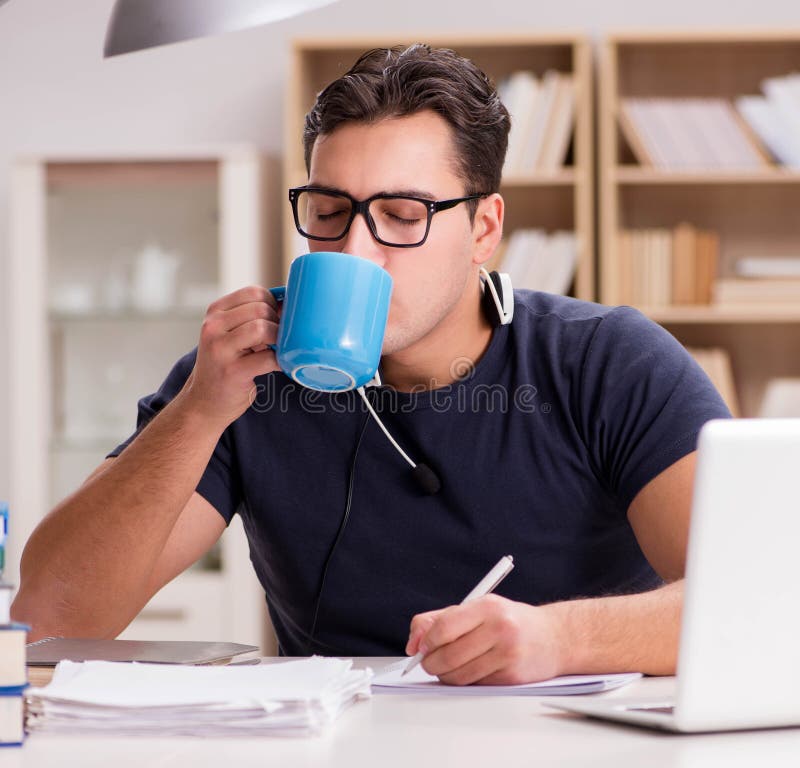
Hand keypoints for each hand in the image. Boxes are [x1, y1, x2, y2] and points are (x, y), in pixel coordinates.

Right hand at [181, 286, 279, 428]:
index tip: (273, 321)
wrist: (204, 402)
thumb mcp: (230, 333)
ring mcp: (220, 349)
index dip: (273, 305)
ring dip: (278, 341)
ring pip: (263, 328)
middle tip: (275, 340)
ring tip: (274, 351)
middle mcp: (213, 327)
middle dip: (276, 323)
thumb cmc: (225, 364)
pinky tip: (278, 366)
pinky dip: (281, 361)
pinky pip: (269, 358)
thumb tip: (290, 303)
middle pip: (261, 309)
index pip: (254, 292)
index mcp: (215, 312)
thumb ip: (253, 317)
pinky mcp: (233, 371)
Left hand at [405, 594, 566, 685]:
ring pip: (459, 675)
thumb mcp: (478, 608)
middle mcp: (499, 629)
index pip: (444, 627)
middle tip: (428, 663)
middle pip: (448, 655)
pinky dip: (465, 682)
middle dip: (431, 663)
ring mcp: (507, 654)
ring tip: (446, 668)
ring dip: (445, 676)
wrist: (555, 637)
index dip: (426, 641)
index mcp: (487, 607)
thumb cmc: (511, 621)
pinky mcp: (512, 677)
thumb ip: (441, 619)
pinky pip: (475, 685)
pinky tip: (469, 672)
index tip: (420, 647)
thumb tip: (414, 642)